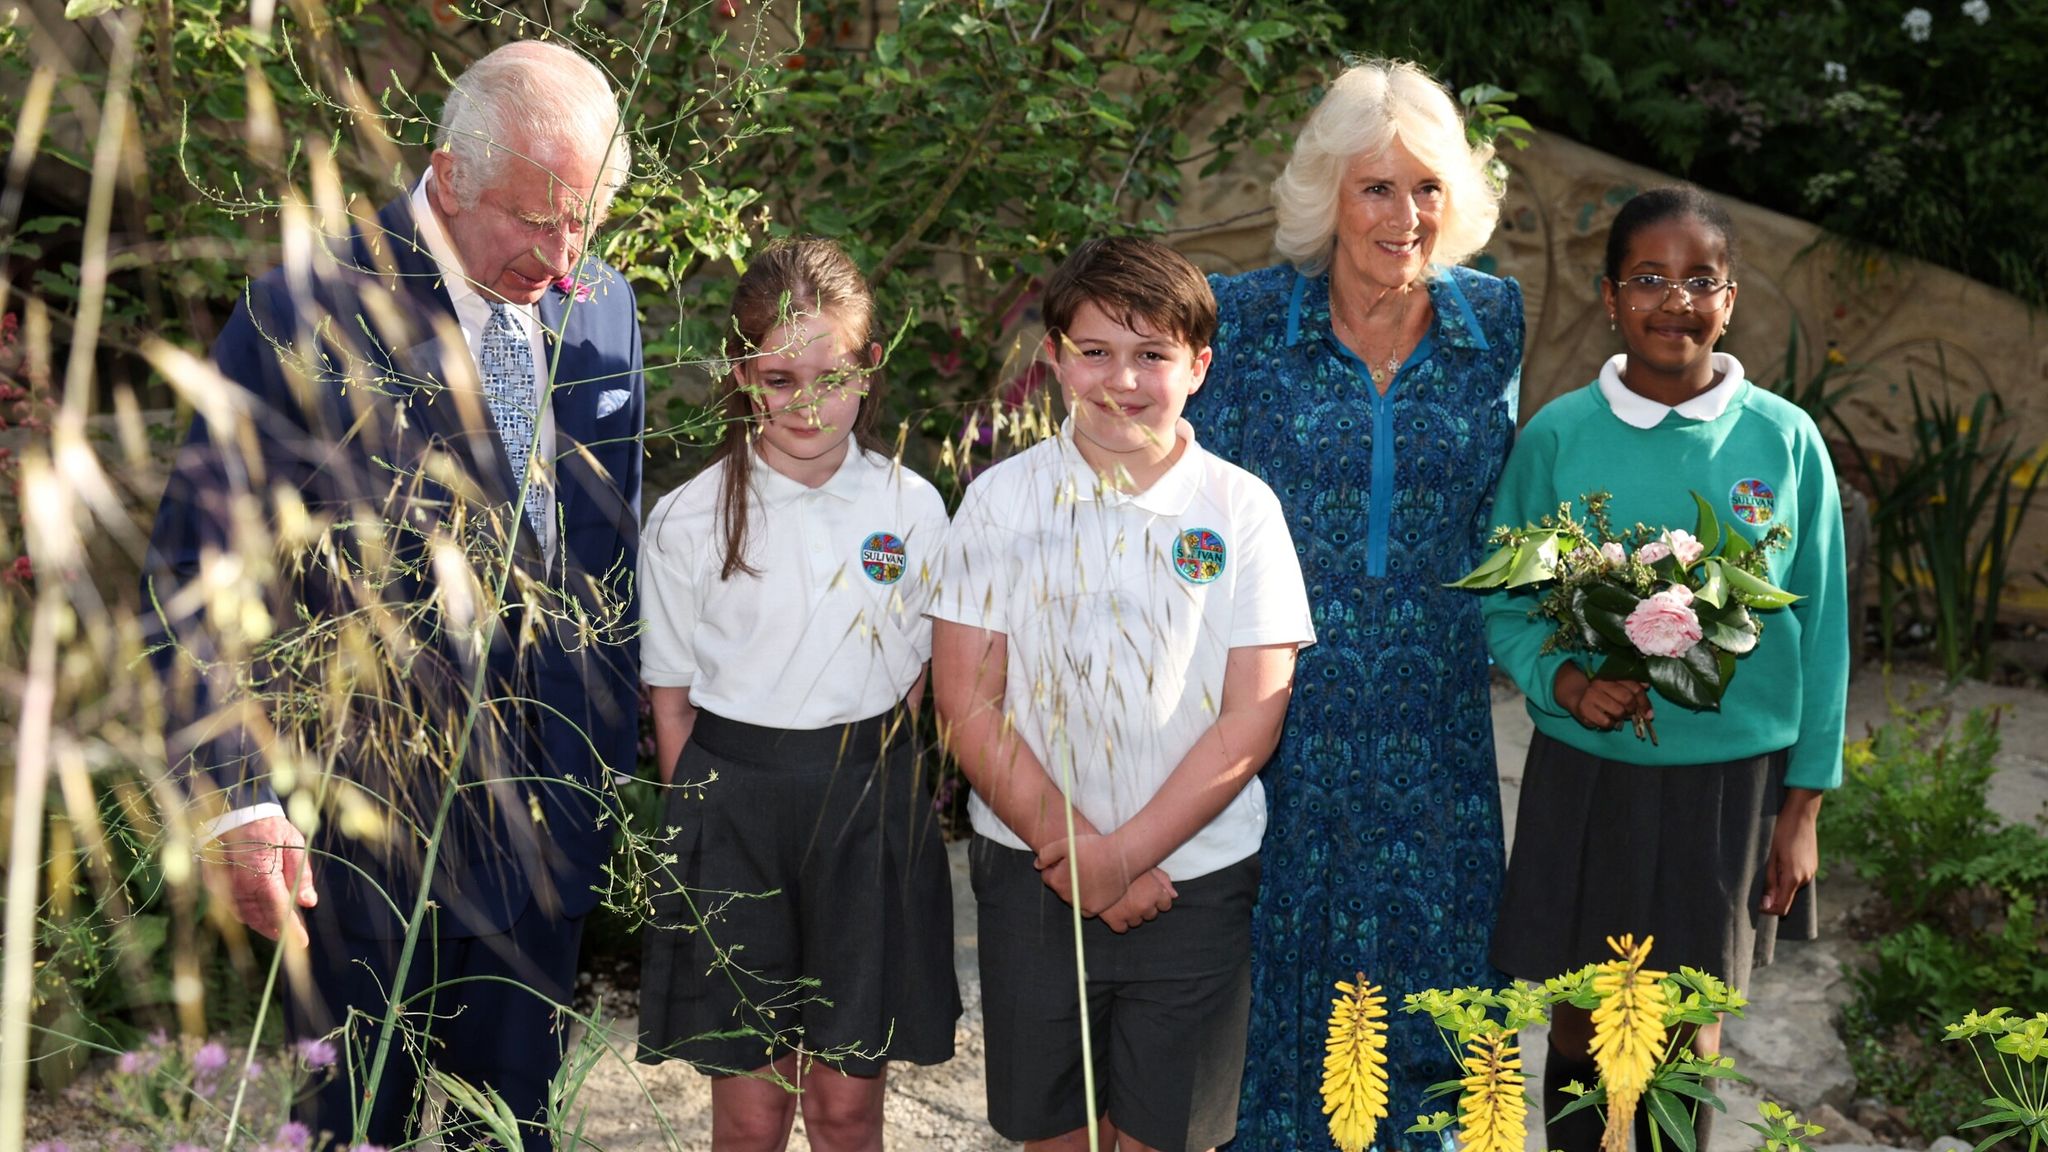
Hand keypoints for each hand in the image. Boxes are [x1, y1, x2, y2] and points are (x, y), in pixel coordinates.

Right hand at [204, 815, 316, 946]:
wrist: (235, 811)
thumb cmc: (269, 826)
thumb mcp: (294, 844)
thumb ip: (301, 876)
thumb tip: (309, 902)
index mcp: (264, 876)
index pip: (279, 912)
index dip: (291, 930)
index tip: (303, 943)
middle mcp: (242, 886)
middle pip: (260, 918)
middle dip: (276, 930)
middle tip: (291, 938)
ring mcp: (225, 886)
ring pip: (244, 915)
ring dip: (260, 923)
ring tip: (276, 928)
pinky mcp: (214, 883)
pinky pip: (231, 906)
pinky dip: (245, 913)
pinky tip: (255, 913)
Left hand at [1035, 832, 1131, 916]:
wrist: (1121, 857)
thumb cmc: (1094, 848)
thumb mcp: (1066, 843)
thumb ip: (1047, 854)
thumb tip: (1037, 865)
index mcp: (1057, 881)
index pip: (1047, 876)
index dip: (1055, 865)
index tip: (1066, 858)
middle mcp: (1067, 896)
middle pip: (1059, 888)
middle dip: (1065, 877)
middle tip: (1080, 864)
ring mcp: (1082, 904)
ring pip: (1072, 899)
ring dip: (1075, 890)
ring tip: (1088, 874)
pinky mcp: (1096, 909)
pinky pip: (1085, 909)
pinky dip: (1086, 901)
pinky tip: (1093, 888)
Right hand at [1098, 868, 1177, 933]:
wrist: (1100, 864)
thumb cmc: (1125, 862)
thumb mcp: (1148, 866)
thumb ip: (1164, 880)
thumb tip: (1174, 895)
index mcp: (1155, 892)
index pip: (1166, 904)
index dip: (1158, 898)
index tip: (1149, 892)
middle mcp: (1145, 905)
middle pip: (1151, 914)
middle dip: (1145, 906)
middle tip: (1135, 894)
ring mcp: (1130, 914)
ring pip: (1137, 922)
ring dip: (1132, 914)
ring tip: (1123, 900)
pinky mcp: (1114, 919)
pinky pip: (1122, 928)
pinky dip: (1120, 922)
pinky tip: (1116, 911)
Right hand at [1555, 664, 1651, 731]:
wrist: (1578, 698)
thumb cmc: (1602, 694)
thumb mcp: (1617, 687)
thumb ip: (1632, 686)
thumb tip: (1647, 686)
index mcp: (1612, 676)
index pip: (1634, 688)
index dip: (1644, 702)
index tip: (1649, 714)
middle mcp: (1601, 684)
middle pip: (1627, 699)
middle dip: (1632, 710)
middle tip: (1629, 713)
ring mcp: (1591, 696)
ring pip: (1619, 711)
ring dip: (1621, 718)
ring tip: (1616, 716)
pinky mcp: (1585, 709)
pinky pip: (1607, 722)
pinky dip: (1610, 724)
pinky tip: (1607, 720)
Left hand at [1762, 789, 1822, 914]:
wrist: (1802, 814)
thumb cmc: (1782, 832)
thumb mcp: (1770, 856)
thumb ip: (1769, 881)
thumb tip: (1765, 904)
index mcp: (1794, 877)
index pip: (1781, 907)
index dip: (1768, 909)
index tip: (1756, 903)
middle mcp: (1805, 878)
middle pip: (1786, 898)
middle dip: (1772, 894)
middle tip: (1759, 878)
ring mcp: (1811, 872)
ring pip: (1792, 887)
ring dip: (1780, 883)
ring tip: (1771, 864)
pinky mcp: (1813, 865)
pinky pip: (1798, 878)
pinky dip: (1788, 875)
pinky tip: (1781, 860)